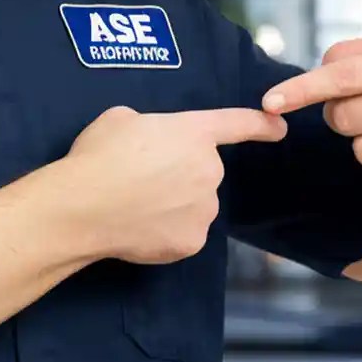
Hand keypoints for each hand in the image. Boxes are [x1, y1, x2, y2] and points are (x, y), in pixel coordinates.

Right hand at [60, 106, 287, 264]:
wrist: (83, 206)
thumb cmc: (99, 156)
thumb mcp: (121, 120)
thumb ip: (148, 126)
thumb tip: (148, 143)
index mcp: (194, 133)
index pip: (236, 124)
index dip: (260, 125)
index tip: (278, 129)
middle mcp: (209, 170)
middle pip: (202, 171)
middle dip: (179, 175)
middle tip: (140, 179)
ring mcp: (204, 209)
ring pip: (194, 205)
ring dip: (173, 204)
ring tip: (135, 205)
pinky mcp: (192, 241)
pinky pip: (184, 233)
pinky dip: (166, 232)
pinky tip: (138, 227)